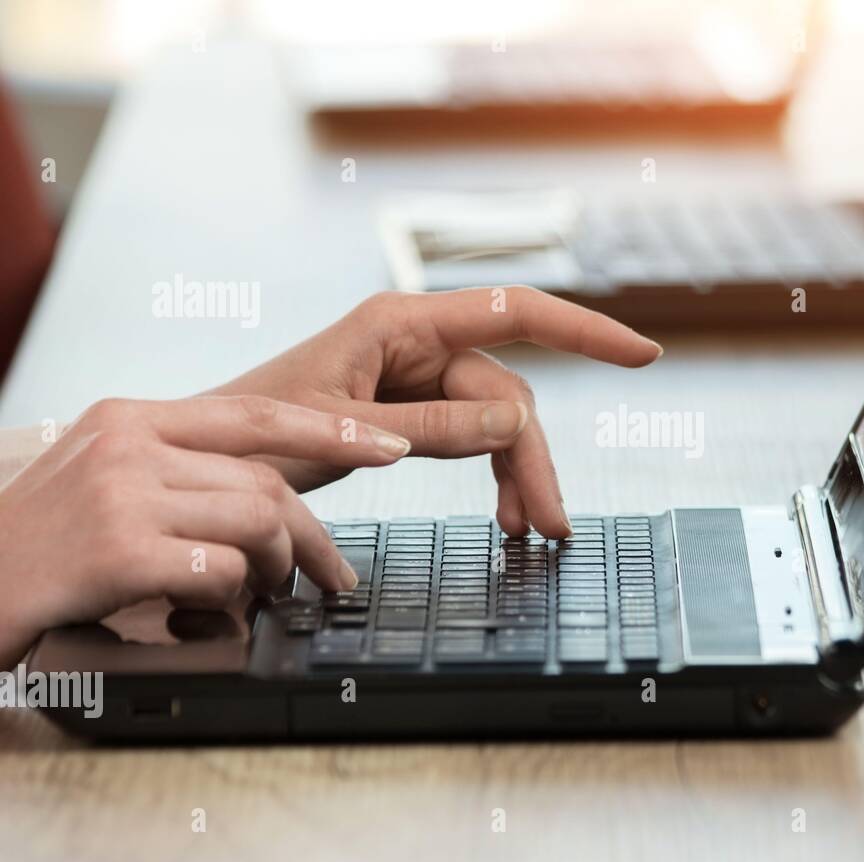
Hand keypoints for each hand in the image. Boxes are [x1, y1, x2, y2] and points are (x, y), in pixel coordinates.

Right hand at [0, 395, 408, 667]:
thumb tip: (268, 505)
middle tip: (330, 577)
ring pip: (258, 522)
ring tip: (262, 598)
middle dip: (313, 539)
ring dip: (277, 572)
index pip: (257, 413)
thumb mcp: (101, 481)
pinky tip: (203, 615)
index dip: (333, 429)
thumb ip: (176, 472)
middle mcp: (128, 443)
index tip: (387, 445)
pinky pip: (223, 571)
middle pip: (269, 481)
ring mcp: (122, 493)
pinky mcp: (118, 550)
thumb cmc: (37, 547)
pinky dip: (231, 602)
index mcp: (130, 417)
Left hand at [207, 287, 660, 538]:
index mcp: (399, 322)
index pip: (516, 312)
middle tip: (552, 526)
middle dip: (533, 460)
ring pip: (496, 422)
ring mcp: (415, 374)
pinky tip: (503, 512)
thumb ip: (430, 427)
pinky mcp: (410, 407)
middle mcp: (416, 340)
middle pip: (508, 393)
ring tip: (529, 530)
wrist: (204, 458)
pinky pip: (471, 436)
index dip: (585, 331)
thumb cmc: (251, 433)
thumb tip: (513, 425)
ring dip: (517, 475)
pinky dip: (491, 474)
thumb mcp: (343, 434)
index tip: (642, 354)